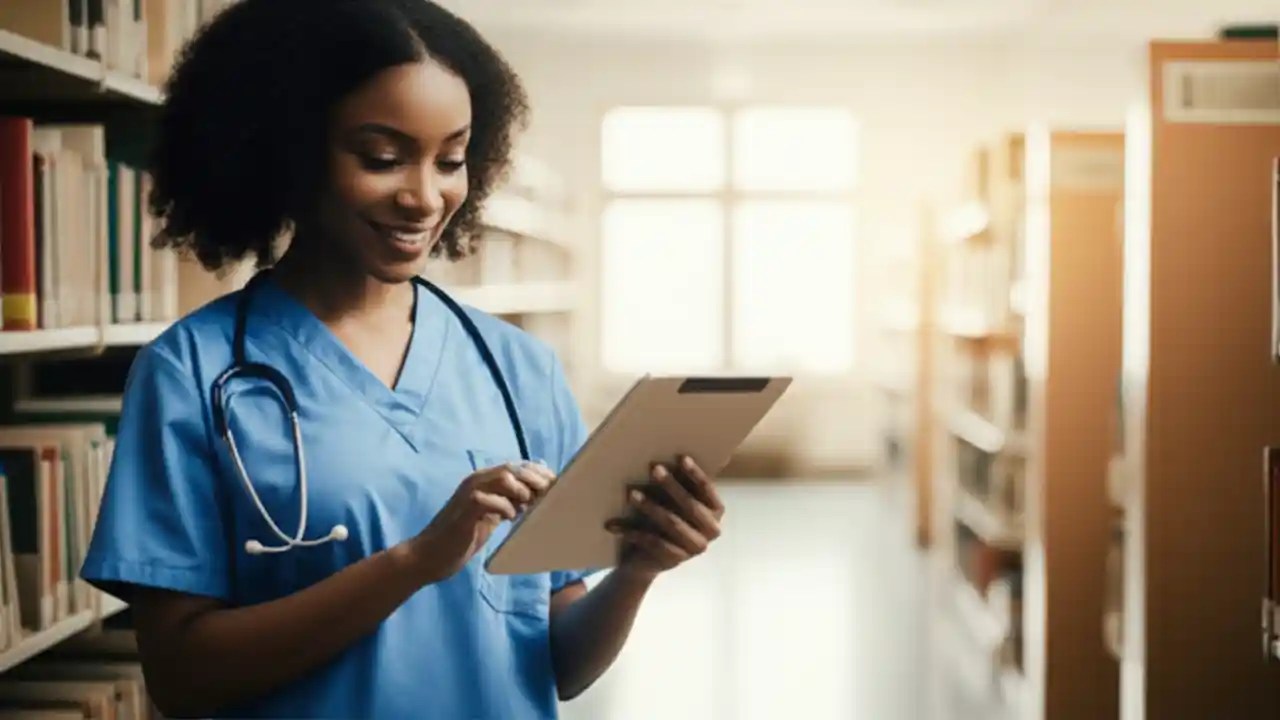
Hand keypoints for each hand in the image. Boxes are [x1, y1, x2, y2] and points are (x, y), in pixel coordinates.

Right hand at [411, 461, 553, 581]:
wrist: (430, 556)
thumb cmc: (463, 537)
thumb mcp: (493, 515)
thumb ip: (510, 501)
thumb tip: (537, 492)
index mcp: (484, 480)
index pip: (517, 467)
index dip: (539, 474)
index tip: (557, 487)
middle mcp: (477, 480)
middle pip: (513, 468)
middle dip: (536, 480)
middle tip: (549, 497)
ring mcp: (468, 492)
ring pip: (503, 477)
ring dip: (522, 490)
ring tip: (529, 506)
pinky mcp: (464, 508)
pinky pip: (488, 498)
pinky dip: (504, 506)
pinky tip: (510, 518)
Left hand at [604, 455, 724, 580]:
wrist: (648, 558)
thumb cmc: (664, 517)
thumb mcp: (672, 500)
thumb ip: (678, 483)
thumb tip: (667, 457)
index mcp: (716, 510)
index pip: (707, 489)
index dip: (695, 474)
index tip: (681, 458)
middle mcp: (711, 531)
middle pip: (690, 506)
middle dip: (671, 486)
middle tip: (654, 469)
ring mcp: (694, 548)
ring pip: (671, 523)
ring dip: (650, 507)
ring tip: (632, 494)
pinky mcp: (674, 560)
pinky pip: (652, 542)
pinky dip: (632, 531)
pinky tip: (614, 524)